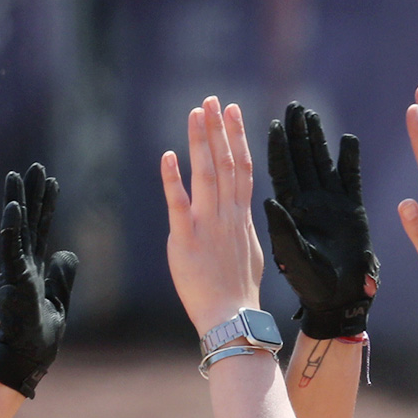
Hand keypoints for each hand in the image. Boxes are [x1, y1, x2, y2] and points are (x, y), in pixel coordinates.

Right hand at [0, 163, 77, 397]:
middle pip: (28, 222)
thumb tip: (69, 253)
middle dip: (32, 194)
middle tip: (35, 167)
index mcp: (34, 269)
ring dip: (18, 201)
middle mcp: (23, 265)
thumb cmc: (39, 337)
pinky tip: (15, 206)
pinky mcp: (15, 280)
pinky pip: (12, 249)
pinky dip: (12, 227)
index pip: (41, 229)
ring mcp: (17, 271)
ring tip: (19, 175)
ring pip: (16, 229)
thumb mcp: (59, 302)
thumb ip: (63, 277)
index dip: (46, 205)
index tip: (50, 181)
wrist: (28, 359)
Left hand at [161, 97, 265, 338]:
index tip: (232, 112)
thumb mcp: (248, 252)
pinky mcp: (186, 239)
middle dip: (219, 128)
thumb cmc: (237, 291)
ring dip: (202, 142)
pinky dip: (173, 178)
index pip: (242, 167)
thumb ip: (240, 228)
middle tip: (212, 99)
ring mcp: (208, 225)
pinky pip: (179, 204)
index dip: (237, 137)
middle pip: (227, 162)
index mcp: (241, 217)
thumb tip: (238, 215)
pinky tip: (169, 155)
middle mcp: (227, 215)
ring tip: (196, 112)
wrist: (230, 318)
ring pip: (207, 174)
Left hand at [264, 103, 377, 338]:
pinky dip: (350, 158)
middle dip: (296, 133)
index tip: (272, 124)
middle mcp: (308, 202)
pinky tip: (348, 139)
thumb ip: (282, 228)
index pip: (281, 172)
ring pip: (322, 162)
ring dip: (317, 138)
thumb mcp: (292, 255)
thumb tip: (268, 199)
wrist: (340, 298)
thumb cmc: (310, 283)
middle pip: (301, 159)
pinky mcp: (352, 208)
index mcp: (289, 211)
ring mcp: (330, 203)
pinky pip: (351, 177)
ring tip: (312, 114)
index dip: (277, 147)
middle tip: (293, 106)